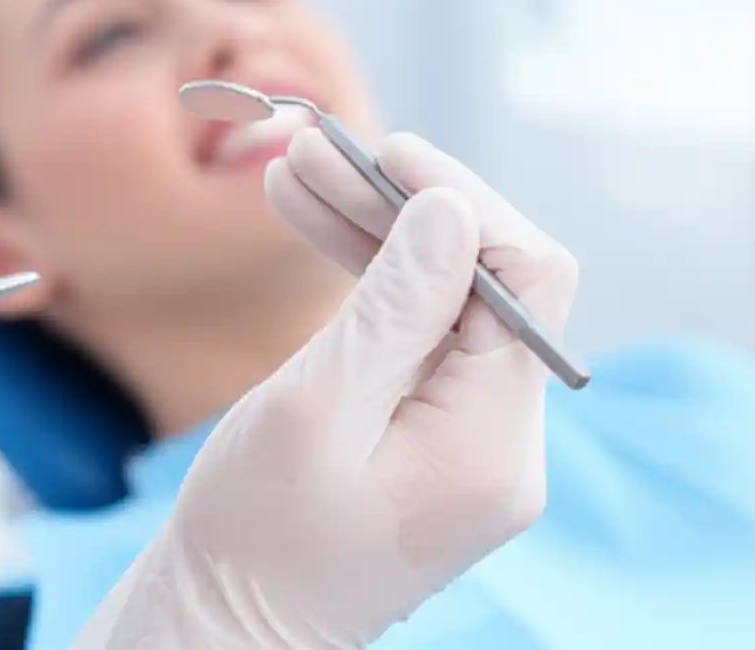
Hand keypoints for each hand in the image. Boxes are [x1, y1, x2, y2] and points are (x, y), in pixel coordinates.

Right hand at [78, 132, 577, 647]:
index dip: (460, 199)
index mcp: (492, 442)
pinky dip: (370, 287)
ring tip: (295, 179)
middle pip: (482, 283)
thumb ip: (393, 305)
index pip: (524, 277)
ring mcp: (470, 442)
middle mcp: (502, 442)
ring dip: (374, 237)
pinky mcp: (432, 439)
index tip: (381, 152)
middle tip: (311, 154)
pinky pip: (418, 342)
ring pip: (443, 305)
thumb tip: (450, 207)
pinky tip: (317, 230)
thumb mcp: (315, 408)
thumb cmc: (252, 537)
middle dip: (399, 209)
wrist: (230, 623)